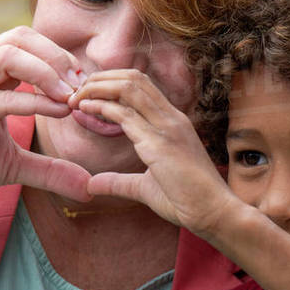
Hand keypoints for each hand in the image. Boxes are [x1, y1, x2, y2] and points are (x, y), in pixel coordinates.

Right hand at [0, 26, 91, 201]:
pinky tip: (57, 111)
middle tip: (83, 84)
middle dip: (57, 55)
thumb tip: (87, 187)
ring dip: (47, 70)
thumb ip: (49, 170)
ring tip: (72, 96)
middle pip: (20, 36)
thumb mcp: (13, 166)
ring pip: (9, 53)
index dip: (61, 58)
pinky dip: (33, 100)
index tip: (86, 86)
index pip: (28, 44)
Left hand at [69, 70, 240, 235]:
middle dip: (101, 78)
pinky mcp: (159, 143)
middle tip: (77, 91)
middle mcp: (171, 117)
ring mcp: (167, 127)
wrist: (213, 212)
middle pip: (133, 78)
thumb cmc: (186, 200)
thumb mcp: (145, 187)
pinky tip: (84, 108)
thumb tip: (92, 185)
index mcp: (172, 121)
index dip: (112, 83)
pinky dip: (101, 106)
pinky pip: (126, 115)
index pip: (141, 86)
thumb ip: (119, 182)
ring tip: (76, 96)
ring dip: (98, 87)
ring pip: (129, 88)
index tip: (88, 94)